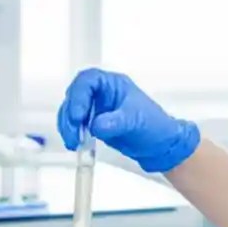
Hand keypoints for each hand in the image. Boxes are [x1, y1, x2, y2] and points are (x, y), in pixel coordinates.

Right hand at [56, 68, 200, 172]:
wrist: (159, 146)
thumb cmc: (154, 126)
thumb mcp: (136, 121)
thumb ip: (116, 122)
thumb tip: (95, 125)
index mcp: (113, 84)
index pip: (88, 80)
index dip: (79, 95)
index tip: (78, 115)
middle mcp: (101, 93)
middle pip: (75, 95)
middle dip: (70, 115)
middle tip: (73, 134)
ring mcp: (96, 108)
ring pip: (71, 111)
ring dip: (68, 126)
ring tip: (73, 143)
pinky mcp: (93, 123)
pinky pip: (75, 125)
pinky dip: (71, 133)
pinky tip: (74, 144)